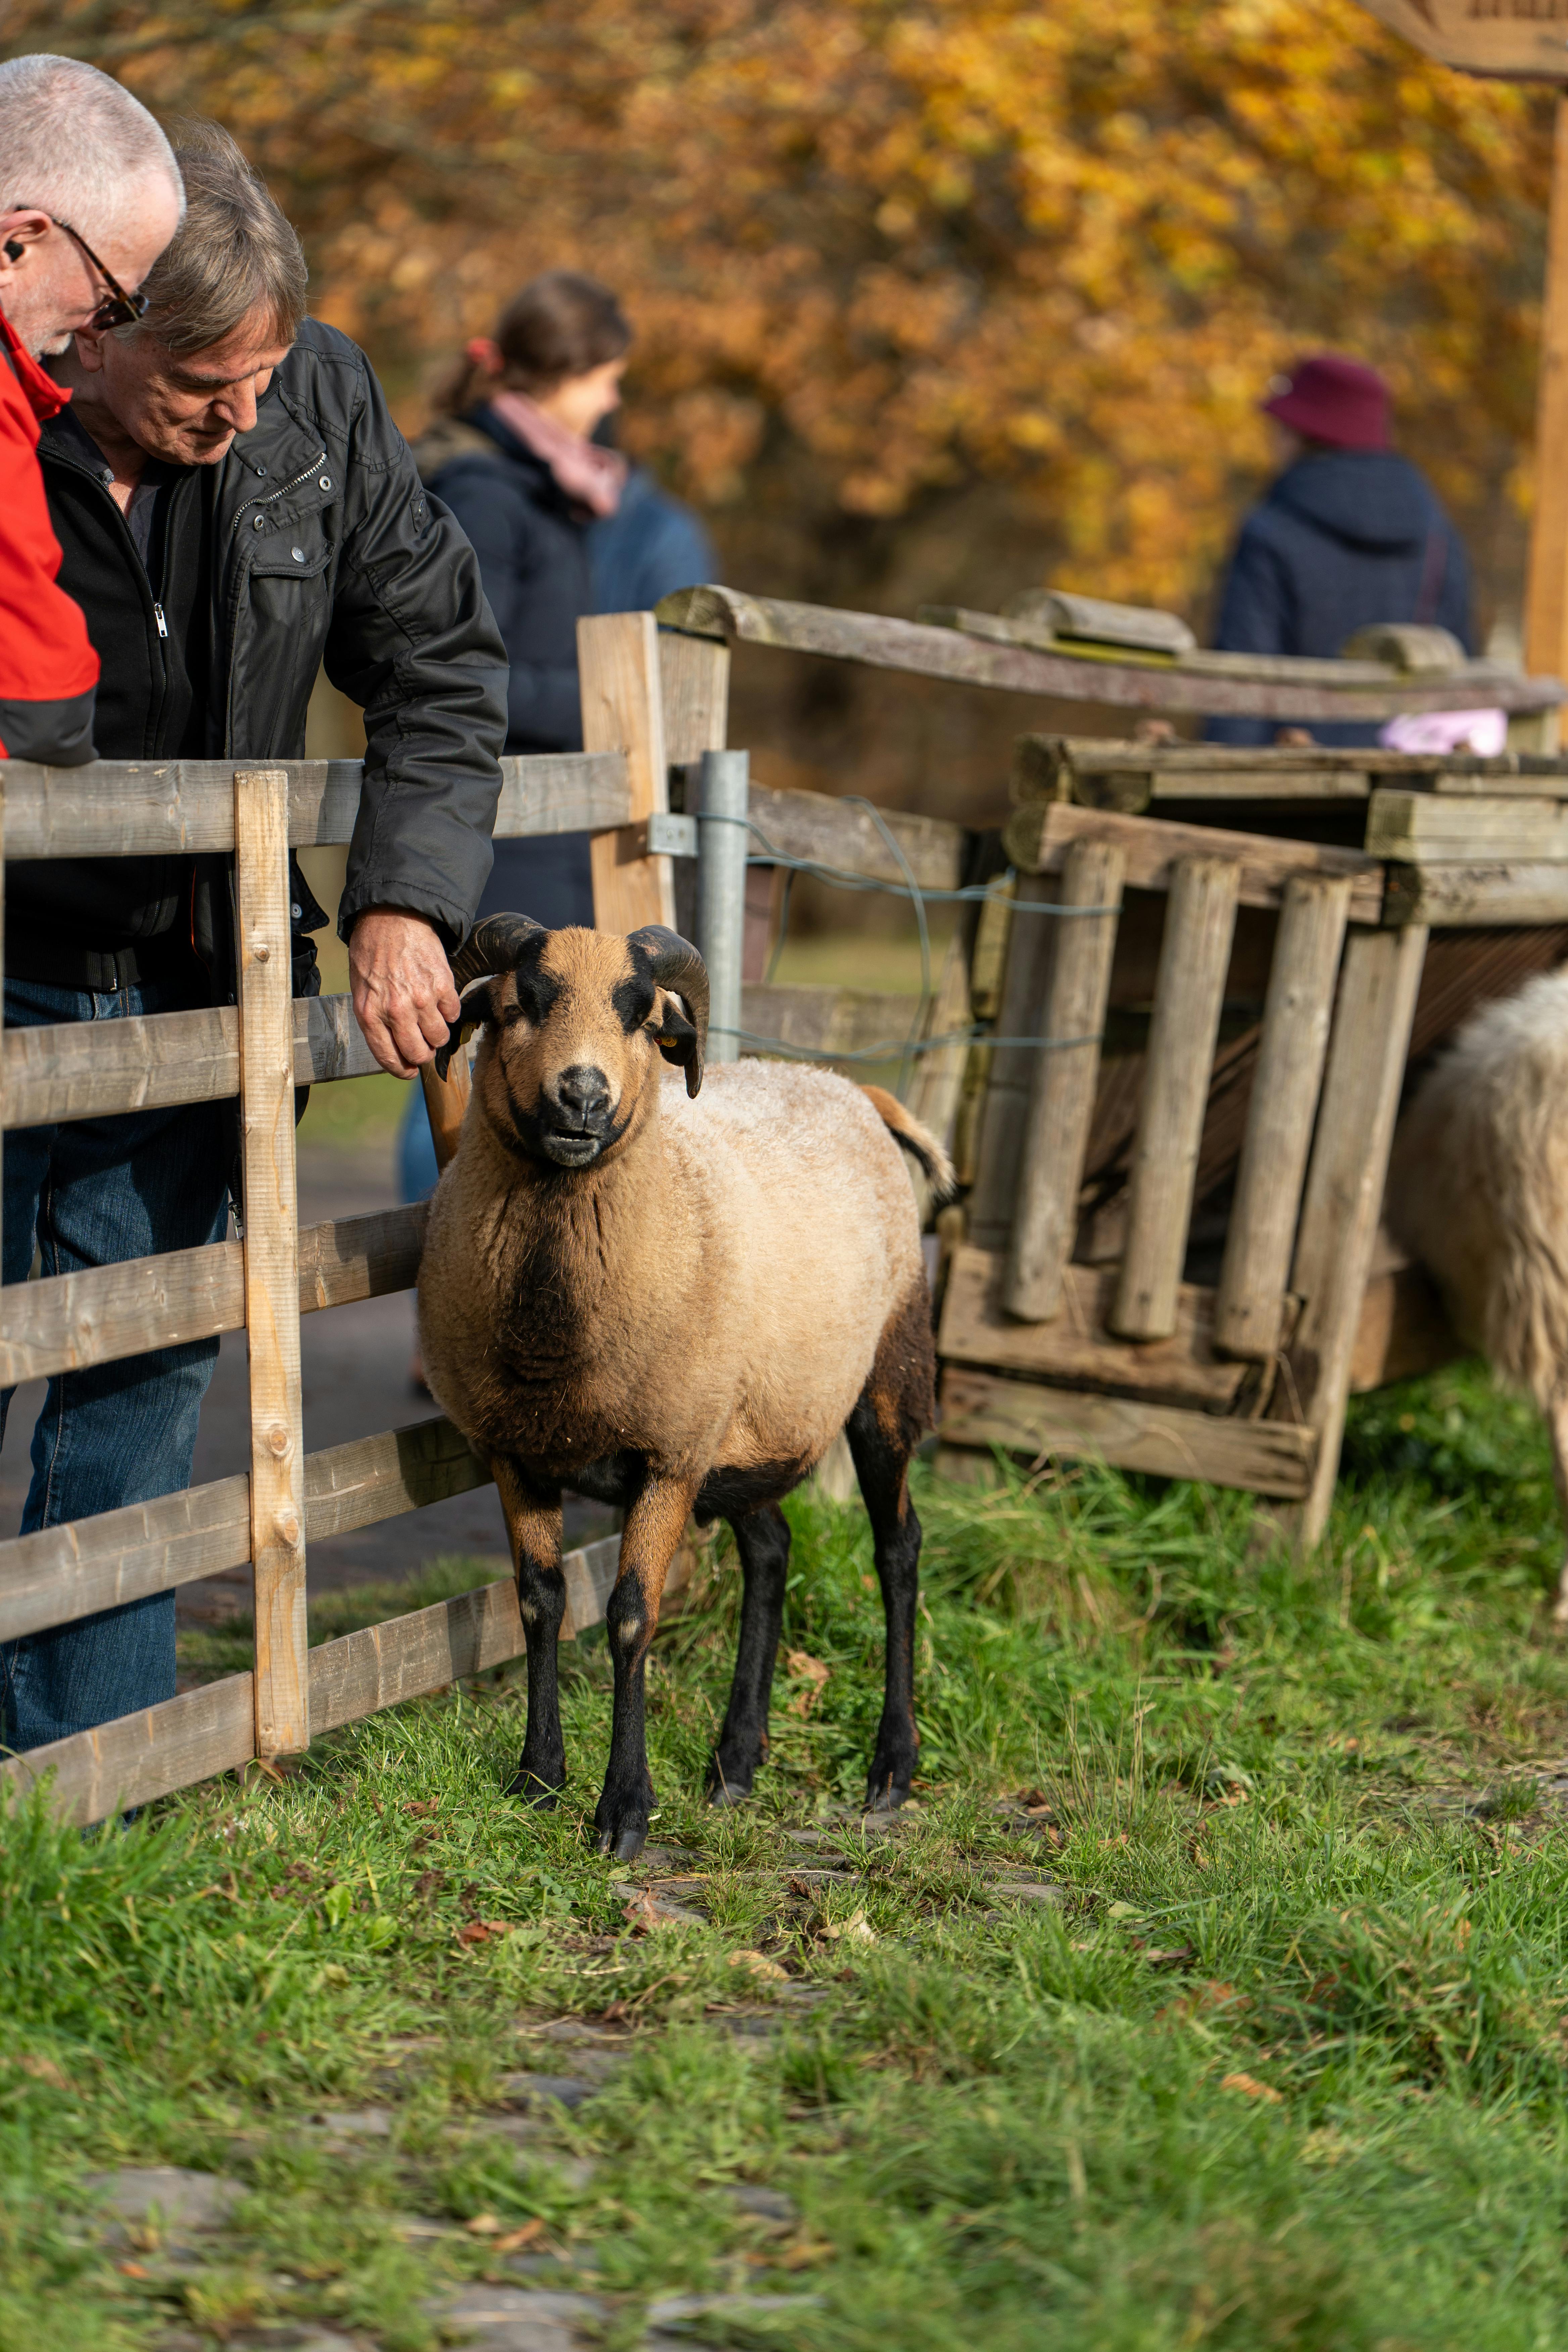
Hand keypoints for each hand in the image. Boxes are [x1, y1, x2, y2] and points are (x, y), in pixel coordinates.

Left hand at [349, 907, 459, 1077]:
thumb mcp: (360, 989)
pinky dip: (449, 1011)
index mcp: (370, 1014)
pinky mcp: (443, 986)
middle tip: (423, 1044)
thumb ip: (374, 1019)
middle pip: (419, 1053)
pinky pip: (453, 1014)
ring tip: (431, 1019)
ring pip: (440, 1037)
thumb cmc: (372, 952)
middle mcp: (396, 1011)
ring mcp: (421, 999)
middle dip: (423, 1053)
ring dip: (437, 1033)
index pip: (390, 1058)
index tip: (410, 1070)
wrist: (391, 917)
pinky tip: (439, 999)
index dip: (402, 1070)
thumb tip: (393, 1045)